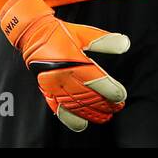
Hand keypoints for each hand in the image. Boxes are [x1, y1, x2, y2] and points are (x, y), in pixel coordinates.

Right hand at [0, 0, 129, 131]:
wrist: (32, 34)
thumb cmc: (59, 33)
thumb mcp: (83, 33)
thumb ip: (104, 41)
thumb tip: (124, 43)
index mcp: (73, 61)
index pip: (96, 81)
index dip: (110, 90)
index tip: (121, 96)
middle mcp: (63, 75)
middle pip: (88, 96)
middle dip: (104, 104)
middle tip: (117, 107)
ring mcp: (53, 85)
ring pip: (75, 105)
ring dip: (92, 113)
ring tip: (105, 116)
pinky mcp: (46, 90)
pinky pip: (58, 109)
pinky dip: (70, 118)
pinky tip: (81, 124)